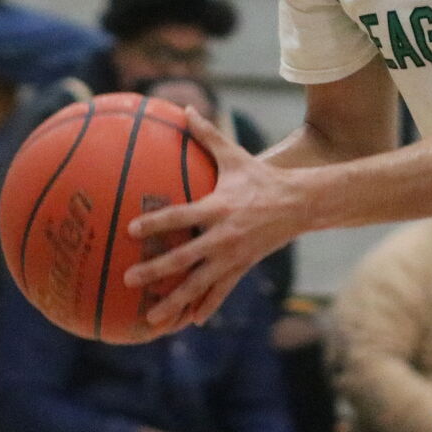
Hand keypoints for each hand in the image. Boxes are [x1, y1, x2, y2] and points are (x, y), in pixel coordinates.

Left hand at [123, 108, 311, 326]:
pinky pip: (220, 292)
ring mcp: (233, 256)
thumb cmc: (261, 178)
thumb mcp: (236, 156)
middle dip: (157, 270)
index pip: (182, 216)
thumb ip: (208, 135)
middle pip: (186, 257)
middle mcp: (224, 236)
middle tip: (131, 279)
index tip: (132, 229)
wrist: (301, 204)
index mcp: (219, 207)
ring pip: (200, 284)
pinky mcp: (243, 268)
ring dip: (175, 302)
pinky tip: (188, 322)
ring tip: (152, 319)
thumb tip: (186, 108)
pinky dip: (205, 307)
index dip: (158, 223)